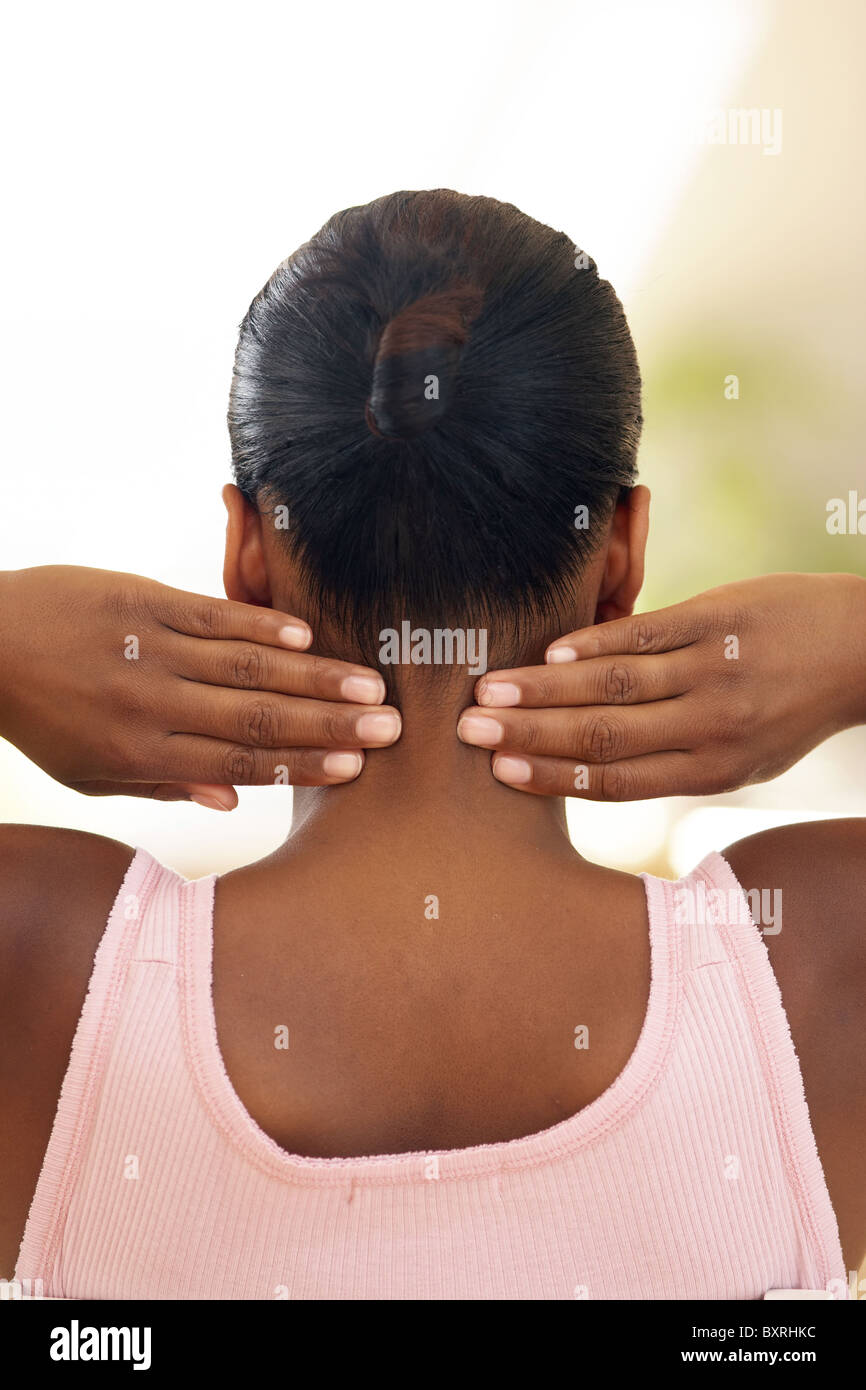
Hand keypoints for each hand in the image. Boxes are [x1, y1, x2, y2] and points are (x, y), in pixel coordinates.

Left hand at [0, 566, 401, 806]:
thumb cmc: (42, 715)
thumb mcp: (90, 771)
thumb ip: (165, 785)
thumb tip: (236, 799)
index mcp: (141, 753)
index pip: (237, 764)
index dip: (300, 766)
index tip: (354, 770)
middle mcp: (151, 704)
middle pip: (254, 718)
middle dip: (327, 726)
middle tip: (388, 730)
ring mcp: (149, 647)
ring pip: (245, 666)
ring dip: (312, 677)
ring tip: (368, 686)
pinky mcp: (142, 600)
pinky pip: (211, 615)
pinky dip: (262, 625)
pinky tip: (307, 637)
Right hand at [457, 573, 865, 799]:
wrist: (860, 648)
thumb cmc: (788, 709)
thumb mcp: (739, 756)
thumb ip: (670, 760)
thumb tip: (587, 762)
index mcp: (711, 771)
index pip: (616, 781)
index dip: (552, 776)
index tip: (499, 771)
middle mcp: (710, 727)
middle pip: (603, 736)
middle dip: (530, 733)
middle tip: (470, 730)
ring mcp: (713, 670)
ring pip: (614, 685)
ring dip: (543, 688)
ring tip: (489, 688)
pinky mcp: (718, 619)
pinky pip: (645, 635)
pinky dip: (593, 645)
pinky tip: (550, 650)